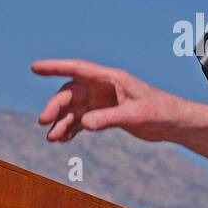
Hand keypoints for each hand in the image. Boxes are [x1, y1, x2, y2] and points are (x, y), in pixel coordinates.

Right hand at [31, 59, 187, 142]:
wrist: (172, 123)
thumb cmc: (159, 111)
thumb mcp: (134, 115)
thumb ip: (108, 118)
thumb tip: (83, 124)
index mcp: (110, 78)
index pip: (78, 69)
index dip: (55, 67)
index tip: (35, 68)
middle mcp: (103, 87)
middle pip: (71, 93)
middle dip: (56, 106)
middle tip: (44, 122)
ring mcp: (102, 101)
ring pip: (74, 109)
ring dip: (61, 122)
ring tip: (52, 138)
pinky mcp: (105, 115)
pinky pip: (81, 121)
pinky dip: (71, 129)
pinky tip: (63, 140)